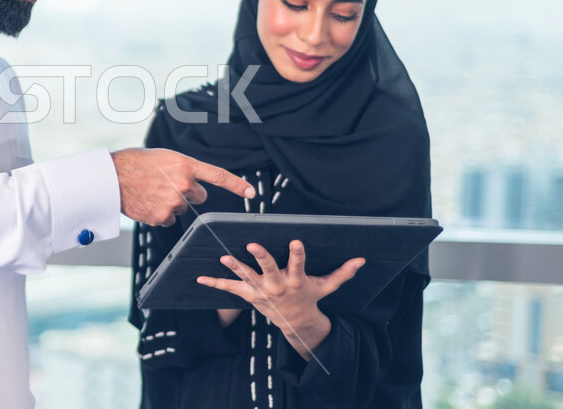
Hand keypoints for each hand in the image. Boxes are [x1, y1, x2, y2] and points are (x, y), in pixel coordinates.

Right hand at [111, 148, 253, 226]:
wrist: (112, 177)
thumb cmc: (135, 163)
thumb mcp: (164, 157)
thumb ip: (182, 168)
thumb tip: (192, 182)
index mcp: (185, 165)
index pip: (217, 176)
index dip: (236, 185)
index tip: (251, 193)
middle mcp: (183, 184)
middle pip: (200, 196)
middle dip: (189, 193)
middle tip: (168, 185)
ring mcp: (173, 202)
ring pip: (182, 208)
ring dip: (171, 203)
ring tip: (152, 192)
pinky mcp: (162, 216)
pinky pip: (169, 219)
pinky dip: (160, 213)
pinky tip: (147, 203)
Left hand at [196, 240, 363, 358]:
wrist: (295, 323)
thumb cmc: (310, 297)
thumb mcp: (327, 286)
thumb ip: (342, 273)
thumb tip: (362, 260)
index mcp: (296, 281)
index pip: (298, 264)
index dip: (297, 254)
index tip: (296, 240)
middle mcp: (277, 286)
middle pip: (268, 269)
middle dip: (260, 257)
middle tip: (252, 244)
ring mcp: (261, 291)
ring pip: (246, 277)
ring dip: (234, 268)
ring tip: (223, 257)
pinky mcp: (249, 296)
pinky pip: (229, 290)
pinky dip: (215, 284)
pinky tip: (200, 277)